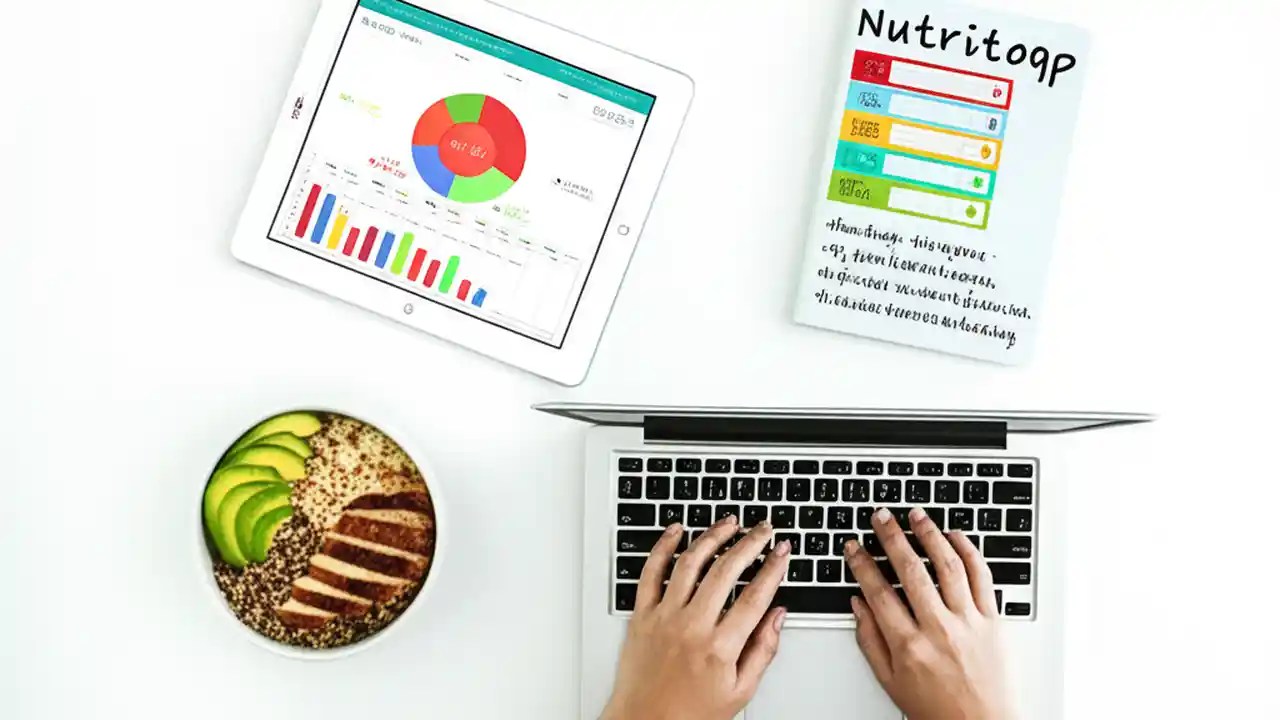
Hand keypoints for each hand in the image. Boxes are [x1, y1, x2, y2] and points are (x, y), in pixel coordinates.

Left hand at [603, 515, 791, 719]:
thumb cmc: (690, 714)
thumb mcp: (740, 692)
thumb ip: (763, 650)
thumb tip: (778, 616)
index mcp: (720, 647)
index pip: (755, 596)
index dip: (772, 568)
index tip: (782, 551)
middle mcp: (691, 627)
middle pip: (726, 571)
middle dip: (749, 543)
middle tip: (763, 530)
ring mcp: (664, 617)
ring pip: (690, 563)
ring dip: (712, 537)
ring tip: (729, 523)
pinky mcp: (642, 615)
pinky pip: (651, 572)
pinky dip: (663, 547)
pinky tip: (676, 531)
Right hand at [844, 507, 1013, 719]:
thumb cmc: (938, 710)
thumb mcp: (891, 682)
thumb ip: (870, 641)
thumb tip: (858, 605)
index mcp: (909, 645)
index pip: (878, 591)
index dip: (862, 564)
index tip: (854, 547)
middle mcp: (938, 629)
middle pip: (910, 570)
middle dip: (891, 537)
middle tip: (881, 517)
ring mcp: (968, 622)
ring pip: (948, 565)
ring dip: (930, 534)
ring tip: (917, 516)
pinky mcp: (993, 620)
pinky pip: (981, 577)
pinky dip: (969, 551)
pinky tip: (955, 536)